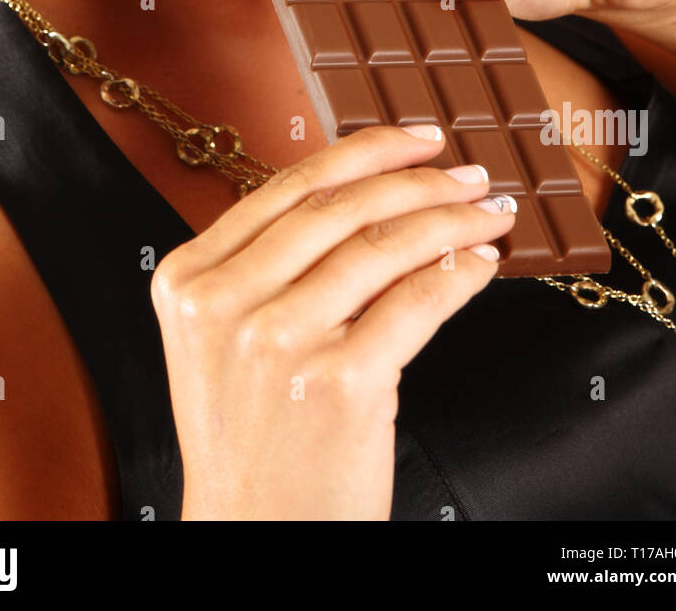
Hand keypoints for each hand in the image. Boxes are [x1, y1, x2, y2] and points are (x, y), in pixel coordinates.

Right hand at [150, 126, 514, 520]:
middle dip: (419, 180)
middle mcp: (223, 303)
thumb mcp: (225, 340)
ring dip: (450, 220)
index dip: (365, 152)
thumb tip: (372, 192)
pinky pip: (416, 302)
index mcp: (188, 279)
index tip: (415, 139)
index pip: (287, 188)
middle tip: (469, 173)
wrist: (256, 536)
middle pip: (340, 210)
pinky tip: (481, 263)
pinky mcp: (338, 384)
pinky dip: (460, 273)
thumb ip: (269, 266)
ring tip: (487, 213)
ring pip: (383, 247)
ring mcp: (278, 342)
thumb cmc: (252, 438)